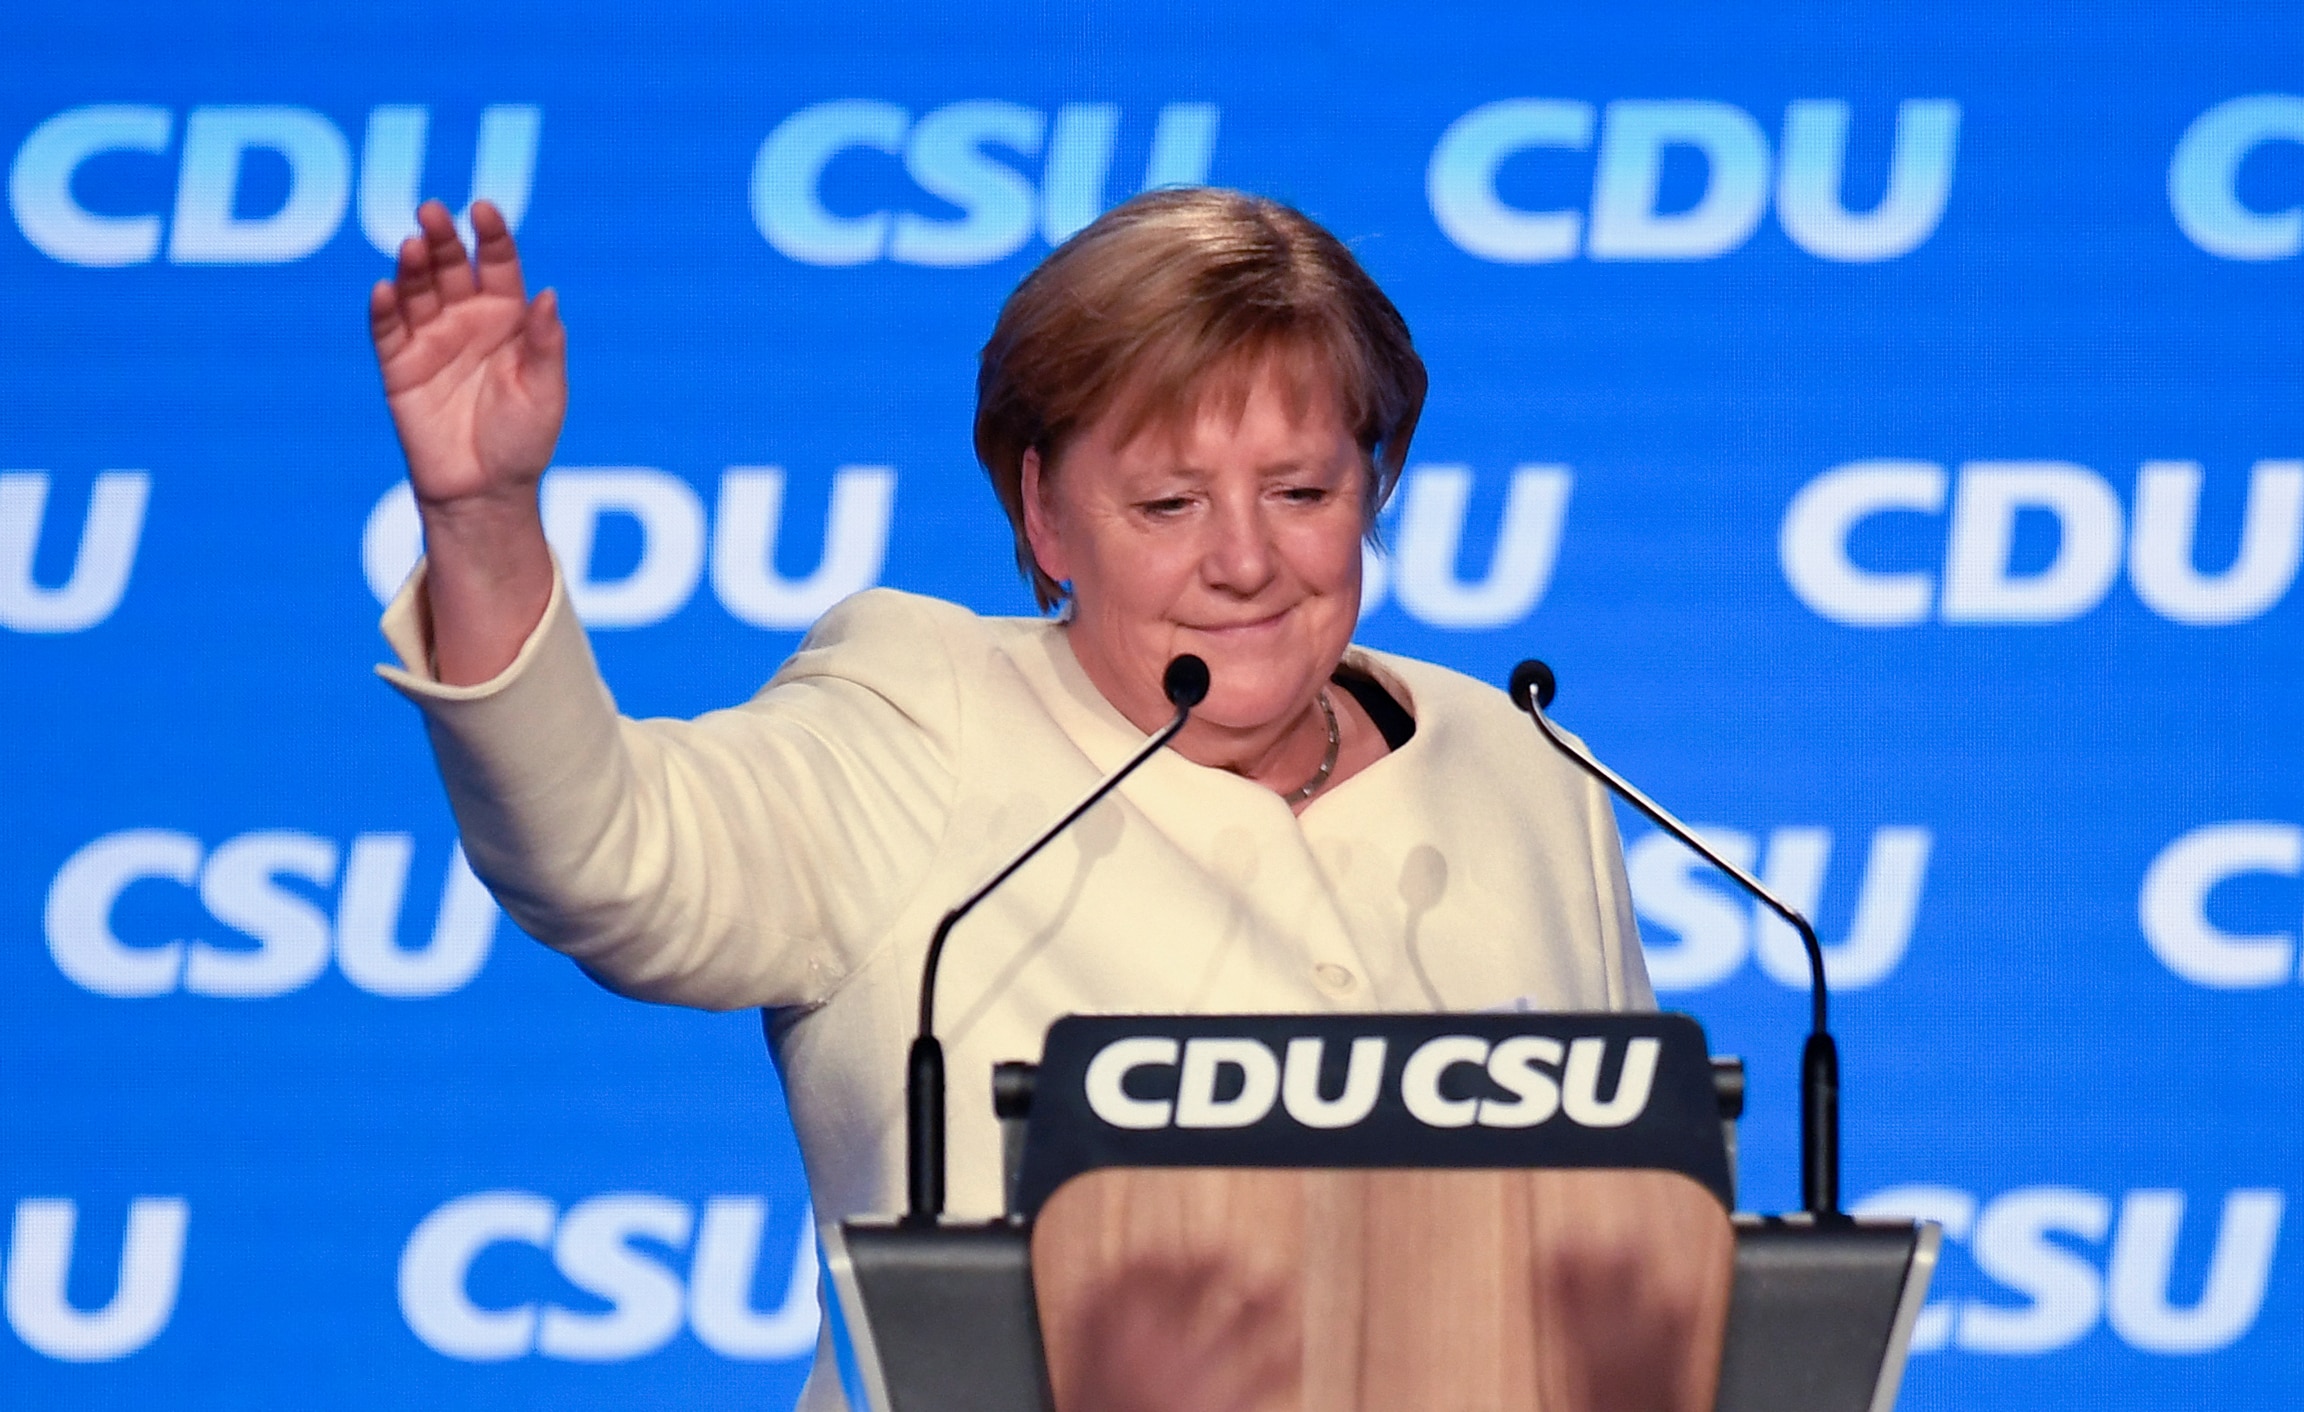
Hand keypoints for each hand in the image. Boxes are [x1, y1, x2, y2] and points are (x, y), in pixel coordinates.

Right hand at [369, 199, 565, 509]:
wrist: (485, 491)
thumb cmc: (524, 441)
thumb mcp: (546, 392)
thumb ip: (544, 343)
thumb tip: (548, 293)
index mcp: (508, 318)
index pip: (498, 264)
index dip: (491, 235)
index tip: (483, 209)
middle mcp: (466, 319)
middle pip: (450, 267)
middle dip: (441, 238)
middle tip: (430, 213)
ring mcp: (430, 339)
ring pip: (416, 290)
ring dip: (411, 266)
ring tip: (411, 247)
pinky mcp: (398, 365)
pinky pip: (388, 330)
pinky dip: (384, 309)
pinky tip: (384, 290)